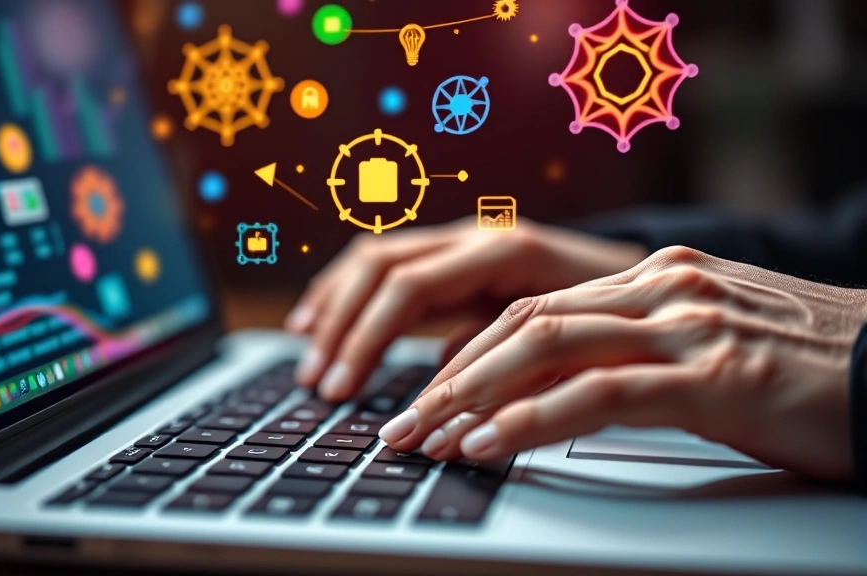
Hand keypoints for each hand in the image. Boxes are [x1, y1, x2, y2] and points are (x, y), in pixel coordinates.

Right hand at [285, 218, 647, 400]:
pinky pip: (386, 263)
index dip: (365, 339)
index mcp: (501, 249)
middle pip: (379, 266)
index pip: (407, 287)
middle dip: (340, 326)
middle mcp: (474, 234)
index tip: (341, 389)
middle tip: (317, 383)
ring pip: (375, 257)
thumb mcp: (571, 339)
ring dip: (333, 306)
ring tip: (304, 353)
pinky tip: (322, 318)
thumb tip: (444, 398)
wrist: (648, 275)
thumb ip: (508, 359)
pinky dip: (350, 292)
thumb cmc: (618, 312)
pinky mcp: (454, 255)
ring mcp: (462, 238)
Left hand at [379, 247, 866, 482]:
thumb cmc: (805, 373)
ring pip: (546, 346)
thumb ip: (634, 354)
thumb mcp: (704, 349)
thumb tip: (551, 393)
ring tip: (423, 437)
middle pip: (524, 322)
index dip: (467, 355)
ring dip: (471, 396)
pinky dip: (533, 419)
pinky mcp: (716, 373)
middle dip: (450, 376)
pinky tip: (490, 444)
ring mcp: (688, 323)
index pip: (533, 310)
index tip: (423, 397)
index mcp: (655, 277)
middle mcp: (663, 286)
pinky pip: (600, 392)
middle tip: (403, 424)